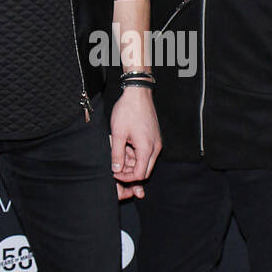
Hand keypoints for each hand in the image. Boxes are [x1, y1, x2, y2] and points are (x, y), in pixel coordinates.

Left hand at [109, 86, 161, 200]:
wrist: (138, 93)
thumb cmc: (127, 110)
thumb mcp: (118, 133)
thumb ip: (117, 154)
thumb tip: (116, 170)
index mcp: (147, 148)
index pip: (139, 175)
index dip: (126, 178)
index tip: (114, 173)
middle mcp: (155, 148)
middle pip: (145, 171)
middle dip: (130, 173)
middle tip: (117, 168)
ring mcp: (156, 142)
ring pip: (146, 163)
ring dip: (133, 163)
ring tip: (119, 154)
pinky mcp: (155, 138)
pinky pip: (147, 153)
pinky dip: (137, 155)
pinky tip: (126, 147)